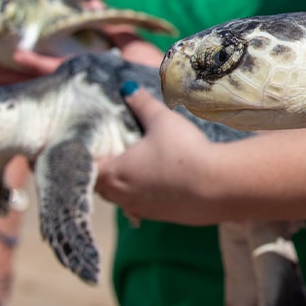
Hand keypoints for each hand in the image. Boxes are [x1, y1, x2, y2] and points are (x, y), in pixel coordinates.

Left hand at [94, 84, 219, 224]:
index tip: (100, 146)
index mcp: (114, 173)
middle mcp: (123, 196)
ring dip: (128, 186)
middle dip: (107, 173)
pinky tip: (165, 182)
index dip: (92, 157)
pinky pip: (146, 207)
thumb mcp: (163, 121)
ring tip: (142, 169)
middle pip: (102, 188)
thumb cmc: (183, 151)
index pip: (87, 169)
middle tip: (118, 155)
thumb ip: (142, 104)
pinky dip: (149, 195)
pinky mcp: (164, 218)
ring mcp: (143, 210)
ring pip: (124, 200)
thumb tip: (127, 88)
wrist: (217, 186)